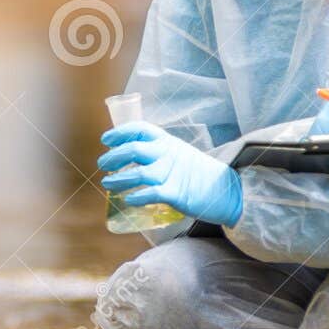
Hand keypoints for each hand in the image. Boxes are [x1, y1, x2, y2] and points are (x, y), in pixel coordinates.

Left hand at [98, 121, 243, 225]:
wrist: (226, 188)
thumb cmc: (197, 171)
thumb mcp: (178, 152)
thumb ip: (157, 151)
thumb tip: (128, 154)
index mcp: (168, 141)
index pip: (140, 129)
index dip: (120, 132)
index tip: (106, 140)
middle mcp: (169, 153)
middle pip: (135, 150)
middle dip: (113, 157)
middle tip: (102, 164)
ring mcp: (173, 173)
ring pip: (139, 173)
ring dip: (119, 179)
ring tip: (108, 183)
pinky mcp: (177, 193)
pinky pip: (152, 194)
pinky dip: (137, 197)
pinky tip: (128, 200)